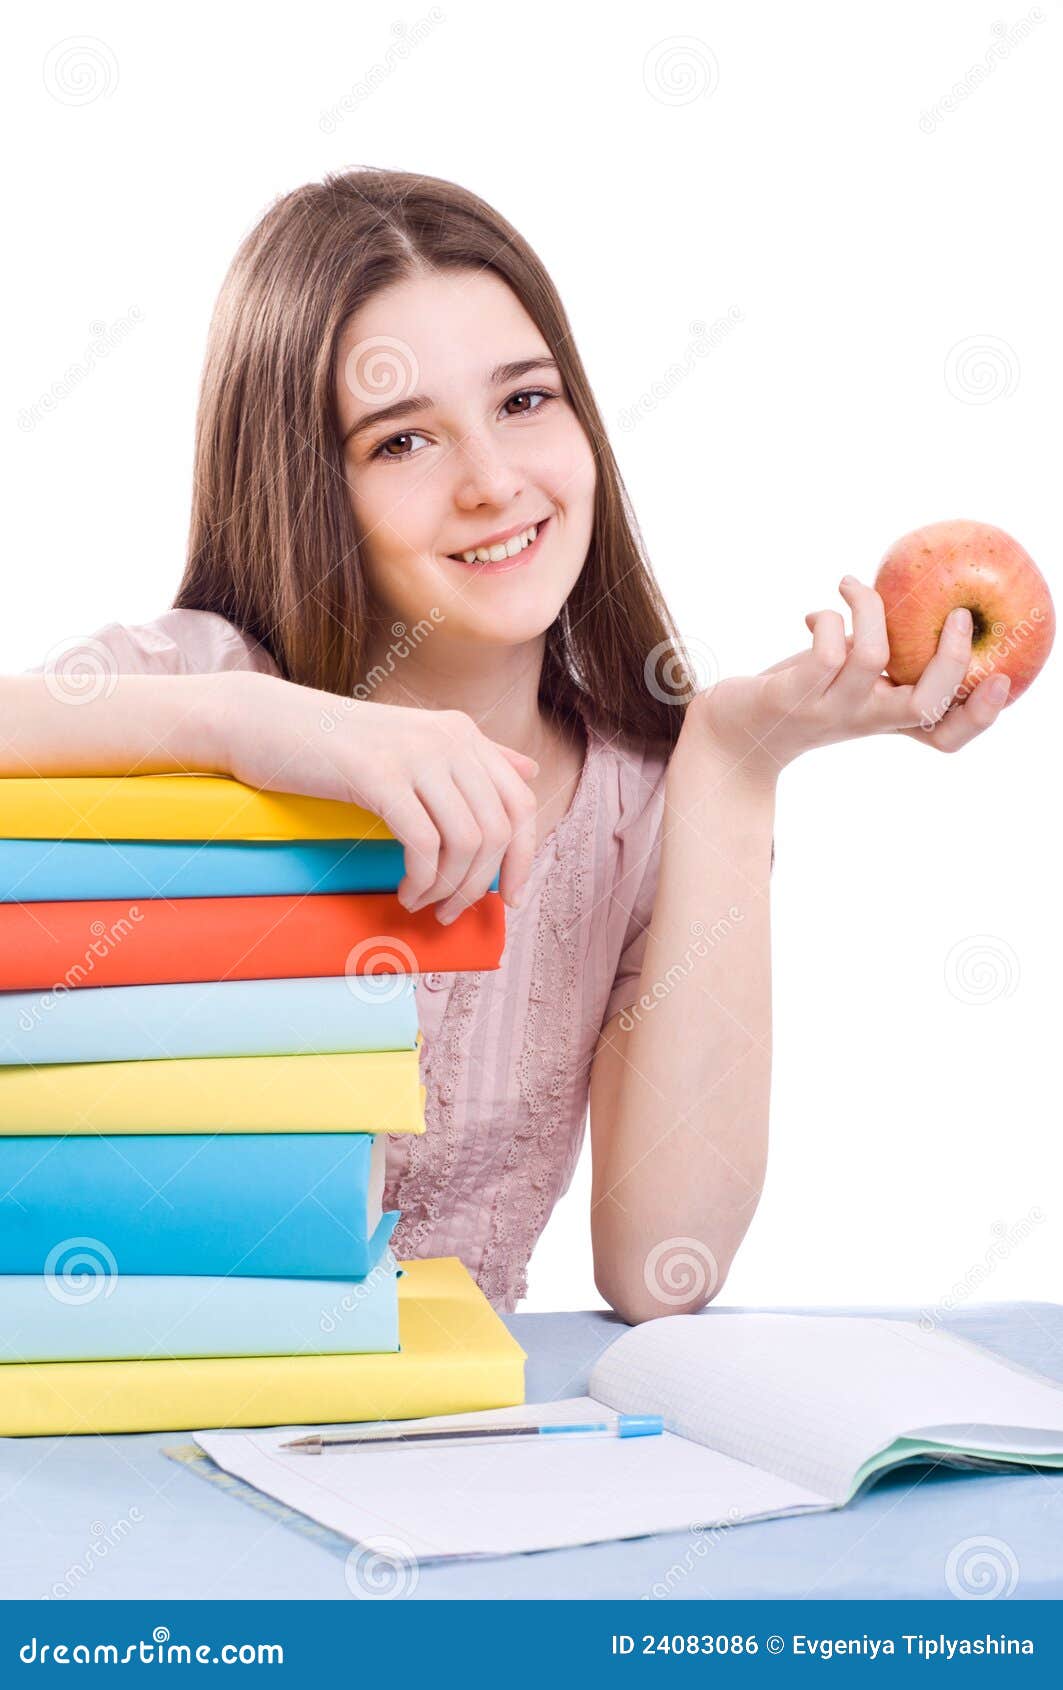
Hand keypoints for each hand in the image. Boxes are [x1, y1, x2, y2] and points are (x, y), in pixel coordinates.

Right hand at [226, 676, 539, 921]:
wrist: (265, 723)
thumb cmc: (336, 744)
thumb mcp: (413, 742)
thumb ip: (473, 756)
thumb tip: (530, 769)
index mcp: (462, 733)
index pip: (521, 803)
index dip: (525, 858)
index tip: (510, 899)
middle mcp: (448, 738)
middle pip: (497, 829)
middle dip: (480, 884)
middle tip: (450, 912)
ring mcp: (415, 754)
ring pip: (465, 841)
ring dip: (448, 888)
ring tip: (421, 904)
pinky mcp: (378, 775)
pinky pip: (423, 844)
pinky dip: (420, 880)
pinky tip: (403, 892)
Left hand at [687, 575, 1010, 781]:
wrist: (731, 732)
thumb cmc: (796, 694)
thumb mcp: (846, 678)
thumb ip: (881, 655)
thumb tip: (913, 596)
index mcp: (885, 719)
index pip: (946, 736)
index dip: (981, 715)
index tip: (1003, 680)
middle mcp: (864, 719)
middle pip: (927, 703)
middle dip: (953, 656)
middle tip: (957, 613)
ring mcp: (829, 710)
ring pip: (874, 658)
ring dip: (869, 608)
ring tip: (851, 585)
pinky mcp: (792, 697)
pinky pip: (826, 652)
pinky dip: (828, 619)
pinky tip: (816, 615)